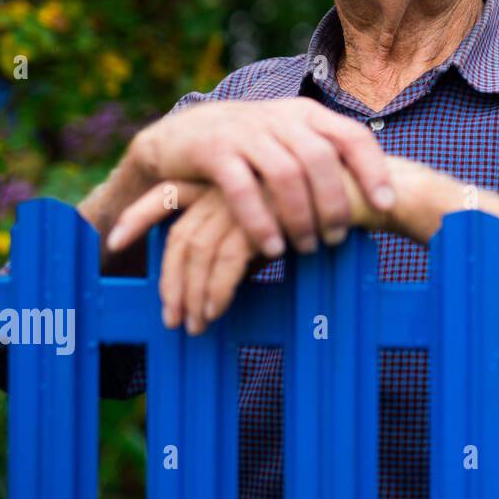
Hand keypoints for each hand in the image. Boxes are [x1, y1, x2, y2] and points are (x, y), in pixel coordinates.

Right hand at [108, 98, 395, 259]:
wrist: (182, 133)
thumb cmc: (252, 147)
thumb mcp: (292, 140)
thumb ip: (328, 157)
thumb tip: (381, 194)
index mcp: (308, 114)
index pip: (352, 136)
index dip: (373, 170)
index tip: (385, 206)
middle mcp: (281, 117)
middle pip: (320, 158)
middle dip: (334, 202)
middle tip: (338, 238)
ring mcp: (246, 131)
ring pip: (285, 174)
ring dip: (300, 216)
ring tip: (308, 248)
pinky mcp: (214, 151)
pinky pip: (243, 189)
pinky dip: (261, 221)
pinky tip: (273, 248)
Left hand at [157, 165, 398, 334]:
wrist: (384, 191)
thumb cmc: (342, 208)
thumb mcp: (287, 219)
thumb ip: (254, 229)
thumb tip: (224, 269)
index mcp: (237, 174)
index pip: (174, 195)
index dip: (142, 219)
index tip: (115, 244)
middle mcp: (237, 179)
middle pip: (183, 232)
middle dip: (169, 279)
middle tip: (169, 317)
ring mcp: (251, 192)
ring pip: (198, 247)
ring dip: (191, 293)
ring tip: (193, 324)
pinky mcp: (267, 211)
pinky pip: (225, 258)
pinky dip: (216, 290)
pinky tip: (216, 311)